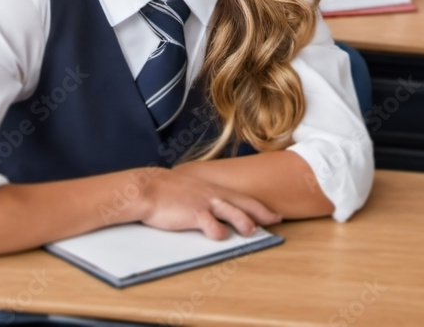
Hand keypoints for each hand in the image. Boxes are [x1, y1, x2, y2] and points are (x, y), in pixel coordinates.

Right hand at [134, 167, 281, 239]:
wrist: (146, 188)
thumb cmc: (164, 190)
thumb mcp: (188, 187)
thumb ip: (203, 195)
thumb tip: (213, 207)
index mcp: (211, 187)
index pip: (241, 196)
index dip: (258, 205)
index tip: (272, 212)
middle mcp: (212, 193)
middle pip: (243, 203)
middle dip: (262, 212)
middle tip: (276, 220)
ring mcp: (204, 203)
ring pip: (233, 212)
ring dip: (246, 222)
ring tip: (254, 231)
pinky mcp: (194, 213)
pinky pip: (212, 225)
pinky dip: (218, 232)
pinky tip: (220, 236)